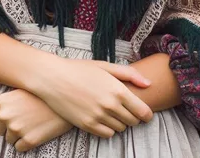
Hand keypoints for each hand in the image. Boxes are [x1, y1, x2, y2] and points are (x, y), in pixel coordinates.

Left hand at [0, 89, 72, 151]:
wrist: (65, 101)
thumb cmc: (43, 95)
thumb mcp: (20, 92)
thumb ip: (8, 103)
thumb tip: (0, 115)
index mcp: (1, 102)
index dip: (1, 121)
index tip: (9, 121)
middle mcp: (5, 115)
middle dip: (9, 130)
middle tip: (23, 124)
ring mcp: (16, 128)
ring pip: (9, 140)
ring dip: (18, 137)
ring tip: (31, 128)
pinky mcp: (29, 140)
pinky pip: (19, 148)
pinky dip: (26, 144)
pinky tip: (35, 134)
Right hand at [29, 57, 154, 136]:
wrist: (51, 77)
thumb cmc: (78, 69)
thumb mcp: (104, 66)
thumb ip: (129, 74)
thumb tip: (148, 84)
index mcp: (118, 90)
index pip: (144, 112)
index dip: (146, 114)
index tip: (142, 113)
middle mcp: (111, 105)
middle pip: (133, 122)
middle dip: (131, 117)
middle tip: (122, 109)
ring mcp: (98, 116)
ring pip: (120, 128)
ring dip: (118, 122)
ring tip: (108, 112)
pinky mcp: (87, 124)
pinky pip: (107, 134)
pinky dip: (107, 129)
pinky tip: (101, 118)